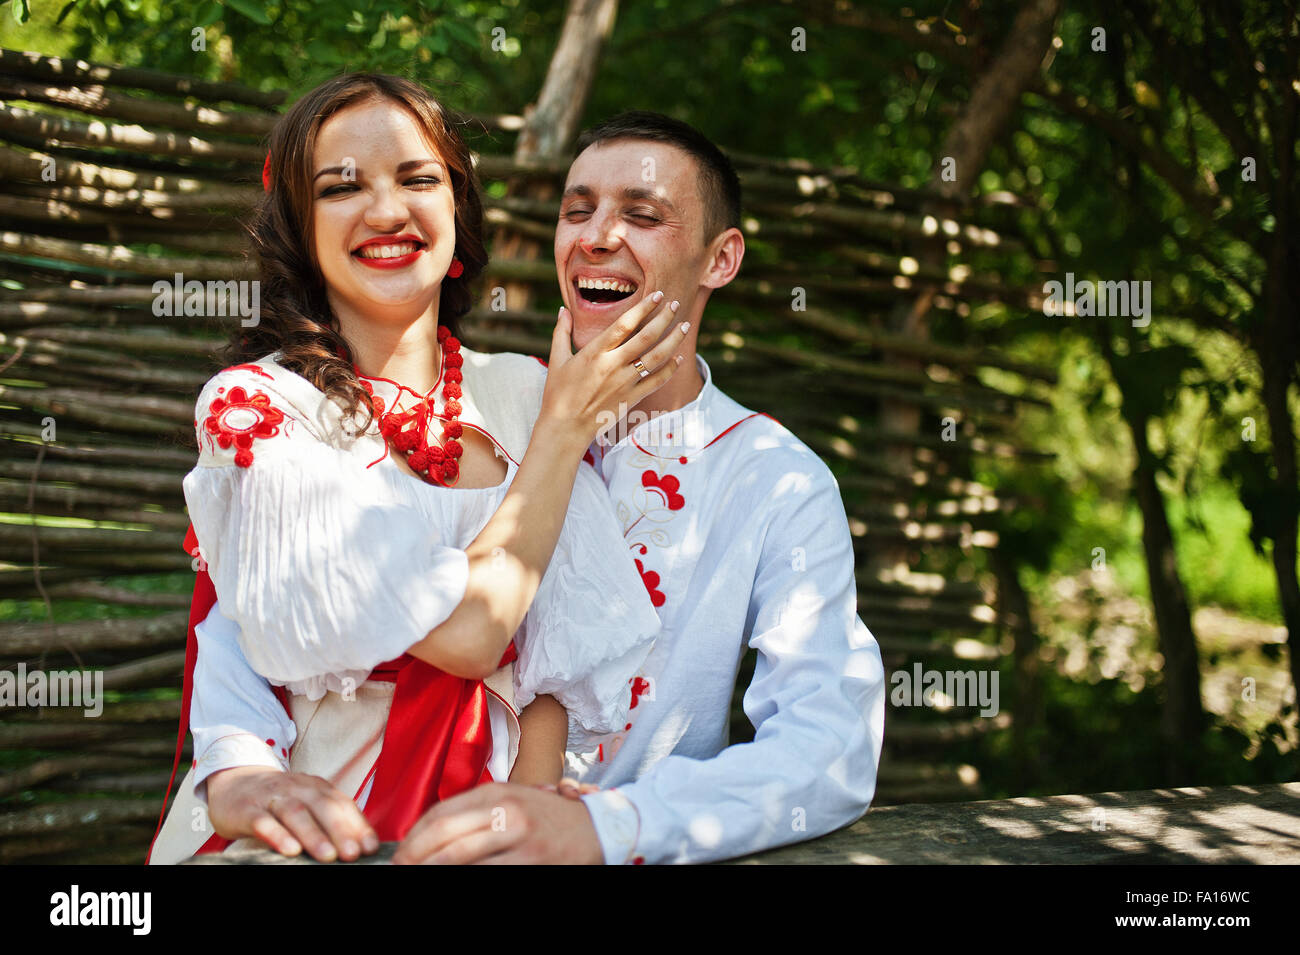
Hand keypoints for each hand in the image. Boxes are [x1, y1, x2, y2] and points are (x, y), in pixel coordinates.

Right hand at [205, 766, 378, 862]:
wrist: (233, 782)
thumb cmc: (278, 801)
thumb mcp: (306, 803)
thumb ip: (328, 819)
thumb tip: (360, 845)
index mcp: (316, 787)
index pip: (341, 804)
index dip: (357, 826)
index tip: (371, 848)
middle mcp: (297, 788)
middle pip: (322, 807)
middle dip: (340, 831)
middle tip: (352, 854)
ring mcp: (271, 797)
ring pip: (295, 813)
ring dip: (313, 835)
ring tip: (328, 856)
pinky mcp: (247, 810)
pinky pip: (263, 822)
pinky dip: (278, 835)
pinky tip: (290, 850)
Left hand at [392, 782, 603, 864]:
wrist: (598, 828)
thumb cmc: (549, 816)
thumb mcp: (513, 800)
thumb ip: (477, 812)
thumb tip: (431, 835)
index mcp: (496, 790)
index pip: (441, 813)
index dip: (414, 836)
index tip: (400, 853)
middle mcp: (505, 808)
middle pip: (445, 833)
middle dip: (415, 855)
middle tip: (400, 869)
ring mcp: (519, 835)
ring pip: (460, 856)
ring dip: (432, 869)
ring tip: (417, 876)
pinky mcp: (531, 860)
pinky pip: (487, 872)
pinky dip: (465, 877)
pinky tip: (453, 880)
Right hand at [540, 292, 688, 447]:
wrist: (566, 428)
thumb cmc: (558, 394)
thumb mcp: (557, 360)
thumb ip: (561, 332)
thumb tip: (563, 310)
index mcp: (595, 352)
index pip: (624, 324)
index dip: (643, 308)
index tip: (657, 295)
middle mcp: (613, 365)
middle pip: (646, 337)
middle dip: (664, 318)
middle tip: (676, 304)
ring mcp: (624, 383)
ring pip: (656, 357)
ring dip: (673, 340)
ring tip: (685, 326)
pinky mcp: (631, 398)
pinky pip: (656, 381)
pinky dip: (670, 369)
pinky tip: (678, 358)